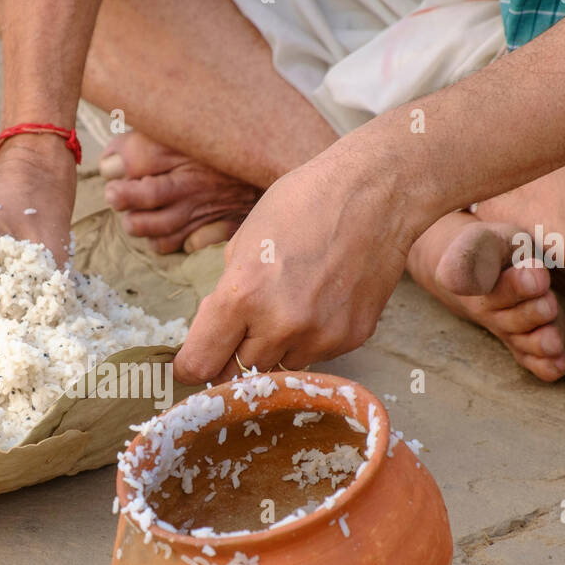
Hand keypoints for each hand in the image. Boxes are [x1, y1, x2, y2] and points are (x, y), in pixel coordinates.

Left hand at [172, 145, 427, 382]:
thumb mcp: (242, 244)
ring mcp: (321, 335)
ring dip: (273, 347)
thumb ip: (225, 298)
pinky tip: (319, 299)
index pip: (200, 364)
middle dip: (234, 352)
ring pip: (278, 366)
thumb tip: (216, 337)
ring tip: (288, 302)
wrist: (374, 193)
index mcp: (243, 296)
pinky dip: (308, 337)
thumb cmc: (302, 204)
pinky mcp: (351, 337)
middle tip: (245, 323)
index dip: (190, 365)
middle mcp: (281, 324)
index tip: (191, 362)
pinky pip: (314, 354)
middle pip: (237, 371)